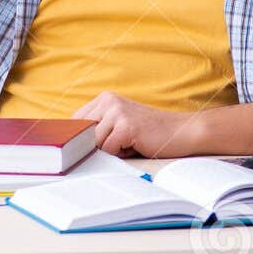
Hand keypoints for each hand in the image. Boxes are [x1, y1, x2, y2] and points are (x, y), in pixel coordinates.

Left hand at [73, 91, 202, 158]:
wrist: (181, 131)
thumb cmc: (149, 133)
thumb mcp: (119, 124)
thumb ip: (98, 128)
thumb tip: (71, 144)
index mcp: (105, 98)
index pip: (75, 121)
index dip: (76, 138)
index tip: (76, 149)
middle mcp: (108, 101)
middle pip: (83, 133)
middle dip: (93, 146)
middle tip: (115, 147)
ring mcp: (117, 112)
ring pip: (96, 143)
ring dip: (110, 151)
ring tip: (129, 145)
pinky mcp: (126, 126)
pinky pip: (109, 150)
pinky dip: (120, 155)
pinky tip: (136, 146)